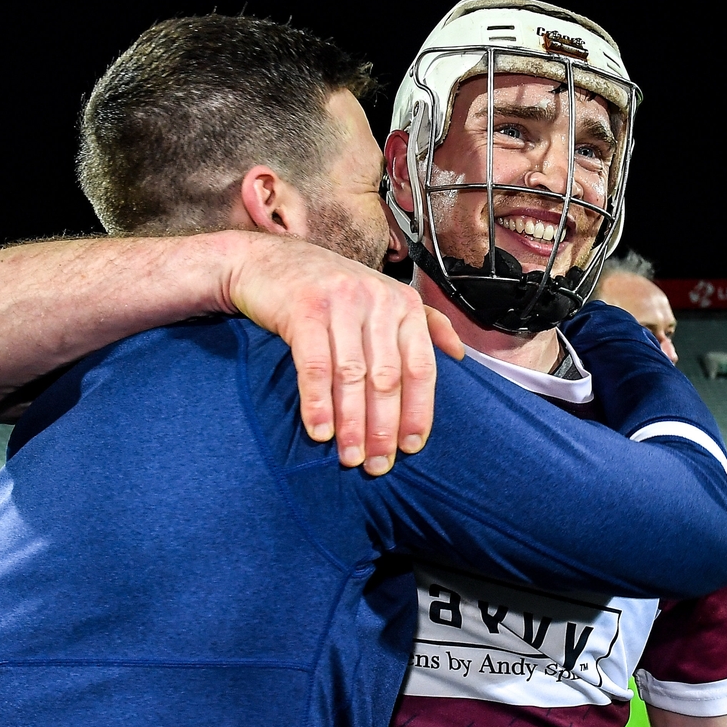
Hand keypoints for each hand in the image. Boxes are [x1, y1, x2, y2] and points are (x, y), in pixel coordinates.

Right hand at [225, 236, 463, 473]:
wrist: (268, 261)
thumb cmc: (329, 290)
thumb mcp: (382, 296)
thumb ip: (424, 323)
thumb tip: (458, 355)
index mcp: (403, 304)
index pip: (420, 367)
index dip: (418, 411)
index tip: (412, 447)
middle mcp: (378, 299)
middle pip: (387, 377)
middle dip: (384, 427)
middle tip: (377, 465)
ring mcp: (341, 301)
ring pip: (352, 375)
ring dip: (352, 423)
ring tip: (350, 458)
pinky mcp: (304, 307)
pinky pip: (315, 365)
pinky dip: (318, 402)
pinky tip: (319, 432)